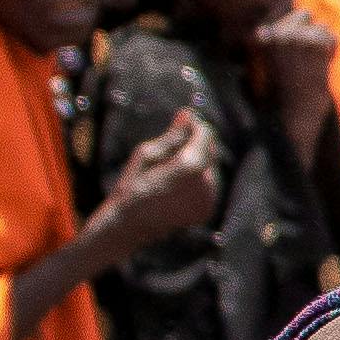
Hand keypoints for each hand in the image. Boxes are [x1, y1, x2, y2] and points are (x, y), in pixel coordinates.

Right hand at [99, 109, 222, 254]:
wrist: (128, 227)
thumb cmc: (132, 186)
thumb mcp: (147, 153)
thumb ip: (173, 134)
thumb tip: (189, 113)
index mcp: (191, 166)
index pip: (205, 133)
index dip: (194, 125)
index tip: (181, 122)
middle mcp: (207, 183)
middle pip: (211, 150)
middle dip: (195, 144)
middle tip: (169, 149)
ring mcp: (210, 199)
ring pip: (211, 168)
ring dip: (196, 162)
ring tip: (168, 171)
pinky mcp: (208, 210)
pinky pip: (208, 186)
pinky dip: (197, 181)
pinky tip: (174, 186)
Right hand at [251, 7, 337, 143]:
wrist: (290, 117)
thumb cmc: (280, 96)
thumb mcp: (266, 64)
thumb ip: (275, 41)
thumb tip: (301, 14)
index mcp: (258, 38)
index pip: (285, 14)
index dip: (297, 31)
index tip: (296, 52)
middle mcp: (271, 33)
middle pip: (303, 14)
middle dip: (310, 33)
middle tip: (306, 59)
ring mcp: (292, 36)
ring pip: (320, 27)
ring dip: (322, 44)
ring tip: (312, 66)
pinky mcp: (311, 44)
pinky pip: (331, 37)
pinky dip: (331, 50)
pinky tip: (321, 66)